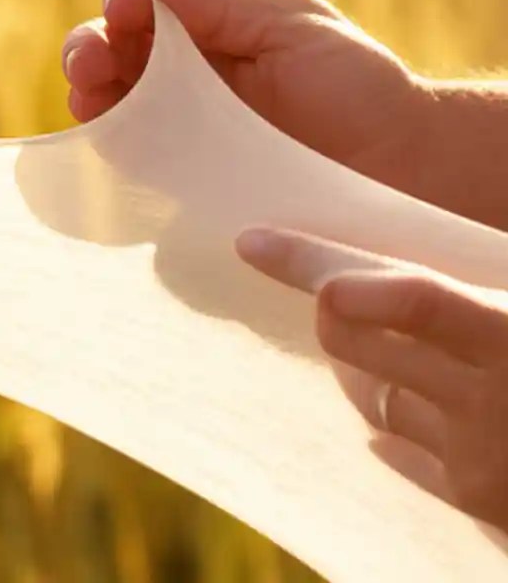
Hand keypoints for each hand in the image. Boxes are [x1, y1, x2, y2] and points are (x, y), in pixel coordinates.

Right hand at [60, 0, 430, 203]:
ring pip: (108, 103)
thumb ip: (220, 4)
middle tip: (91, 62)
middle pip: (110, 50)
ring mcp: (179, 126)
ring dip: (87, 93)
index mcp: (208, 27)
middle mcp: (184, 73)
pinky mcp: (183, 176)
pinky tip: (107, 140)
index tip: (126, 8)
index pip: (144, 2)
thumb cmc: (357, 86)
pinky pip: (131, 160)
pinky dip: (108, 147)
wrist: (396, 164)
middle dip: (88, 48)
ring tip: (90, 99)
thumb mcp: (291, 25)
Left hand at [236, 226, 507, 531]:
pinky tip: (392, 404)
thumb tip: (376, 272)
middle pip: (359, 344)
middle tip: (320, 286)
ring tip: (366, 336)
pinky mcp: (477, 497)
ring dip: (358, 362)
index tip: (255, 242)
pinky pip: (401, 446)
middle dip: (328, 309)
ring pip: (371, 392)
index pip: (407, 296)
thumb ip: (474, 295)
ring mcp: (480, 455)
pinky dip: (390, 419)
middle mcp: (496, 399)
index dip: (323, 266)